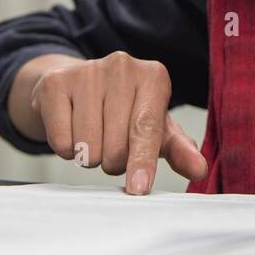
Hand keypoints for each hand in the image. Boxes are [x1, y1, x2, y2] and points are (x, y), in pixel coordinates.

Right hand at [16, 52, 206, 194]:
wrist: (77, 88)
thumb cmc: (125, 113)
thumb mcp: (157, 129)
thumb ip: (179, 149)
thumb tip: (199, 170)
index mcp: (153, 76)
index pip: (147, 128)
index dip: (142, 161)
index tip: (138, 188)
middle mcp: (122, 66)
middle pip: (116, 144)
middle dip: (114, 160)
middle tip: (112, 146)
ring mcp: (87, 71)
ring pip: (87, 145)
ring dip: (90, 155)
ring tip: (93, 137)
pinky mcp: (55, 82)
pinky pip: (61, 140)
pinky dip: (66, 148)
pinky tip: (72, 130)